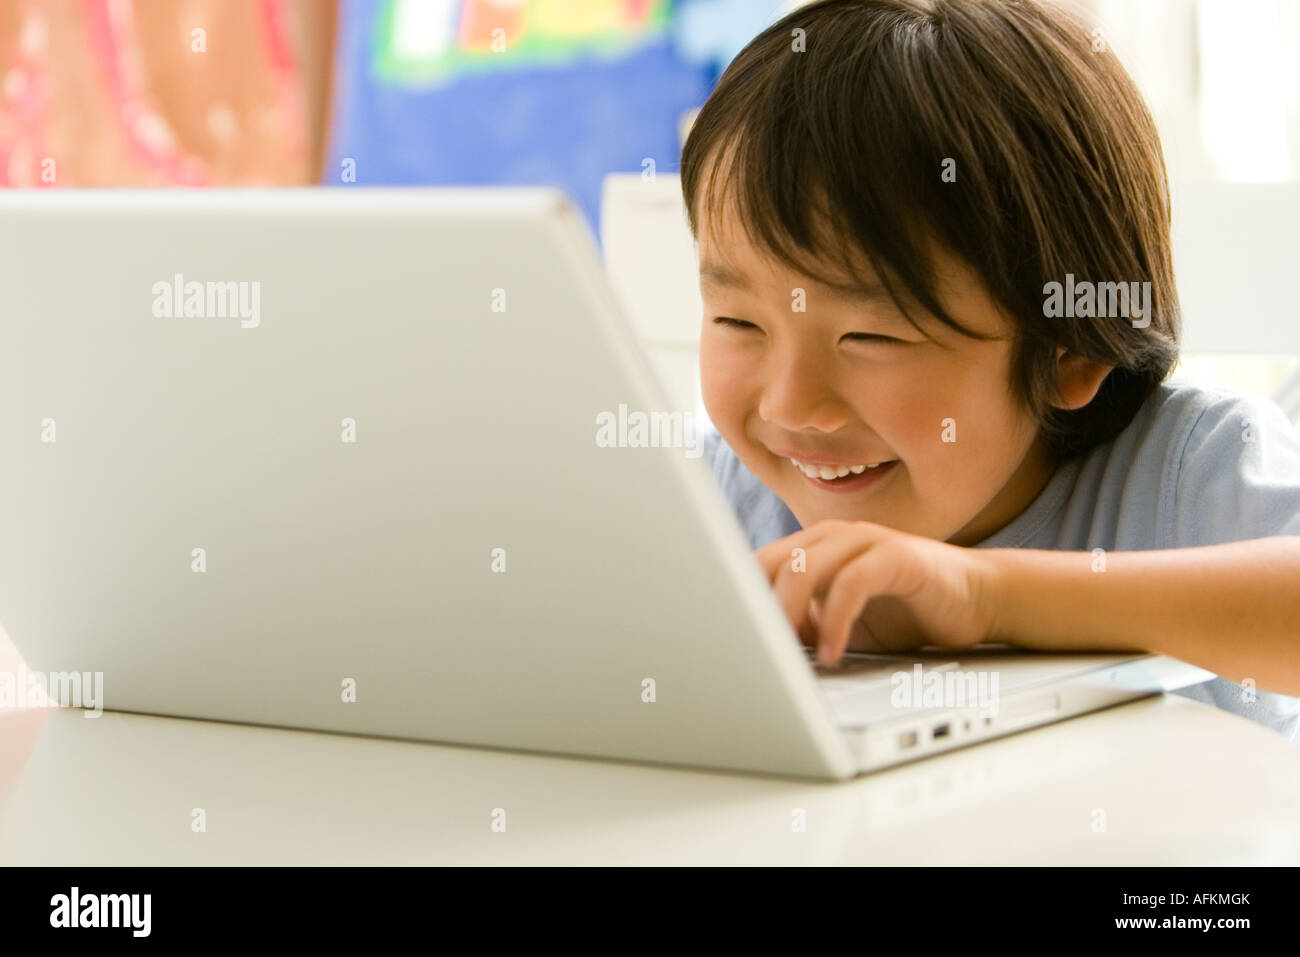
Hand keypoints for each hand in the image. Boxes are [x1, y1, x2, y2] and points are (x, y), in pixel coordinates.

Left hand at [754, 520, 998, 662]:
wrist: (977, 600)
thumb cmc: (906, 611)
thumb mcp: (841, 620)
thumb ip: (802, 623)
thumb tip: (755, 644)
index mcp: (814, 546)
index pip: (760, 564)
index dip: (740, 598)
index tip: (730, 637)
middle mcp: (835, 535)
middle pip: (775, 562)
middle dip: (757, 606)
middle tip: (753, 648)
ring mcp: (866, 540)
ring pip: (806, 567)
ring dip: (790, 614)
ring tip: (788, 654)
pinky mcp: (897, 555)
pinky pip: (852, 583)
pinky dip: (836, 620)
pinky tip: (834, 651)